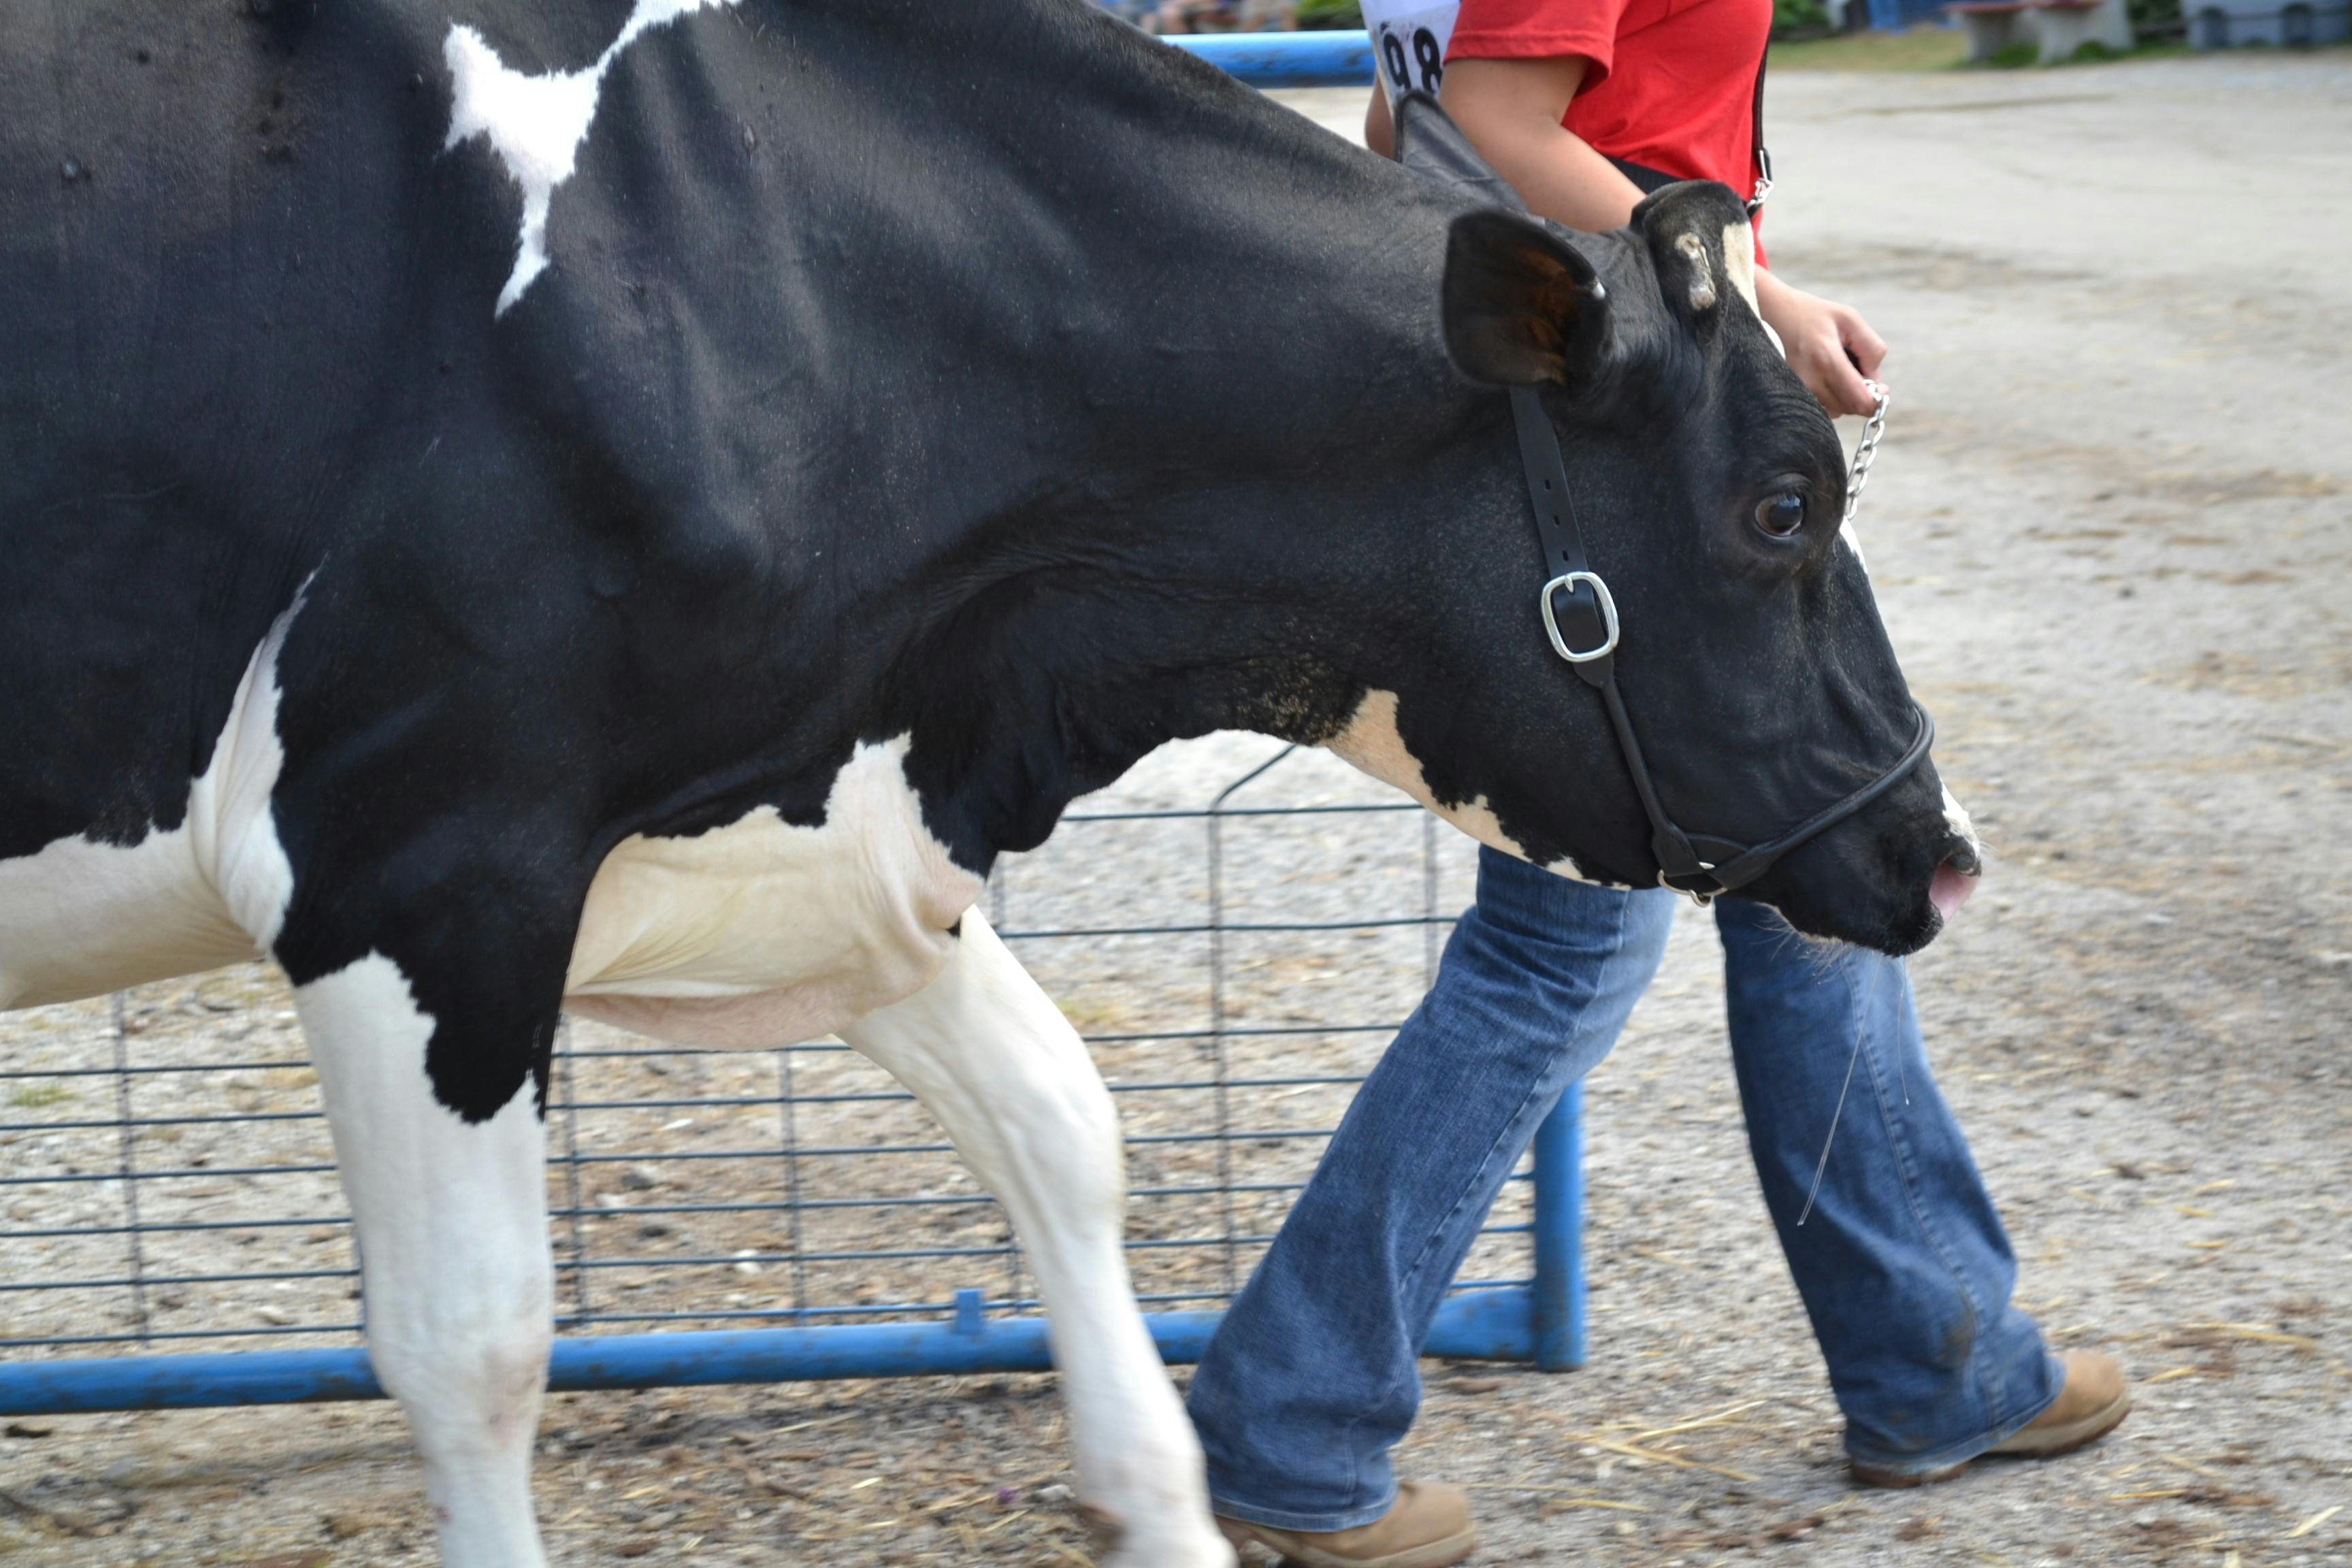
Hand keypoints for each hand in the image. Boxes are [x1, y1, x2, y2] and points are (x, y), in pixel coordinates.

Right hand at [1755, 271, 1886, 417]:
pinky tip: (1829, 377)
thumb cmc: (1815, 314)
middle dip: (1862, 394)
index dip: (1876, 401)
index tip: (1881, 389)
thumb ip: (1871, 348)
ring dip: (1847, 397)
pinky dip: (1834, 398)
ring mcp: (1800, 390)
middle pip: (1850, 408)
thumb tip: (1876, 379)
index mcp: (1827, 359)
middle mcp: (1811, 380)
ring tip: (1841, 371)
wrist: (1778, 314)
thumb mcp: (1850, 319)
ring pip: (1838, 411)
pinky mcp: (1794, 394)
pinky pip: (1824, 408)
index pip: (1859, 400)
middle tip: (1859, 371)